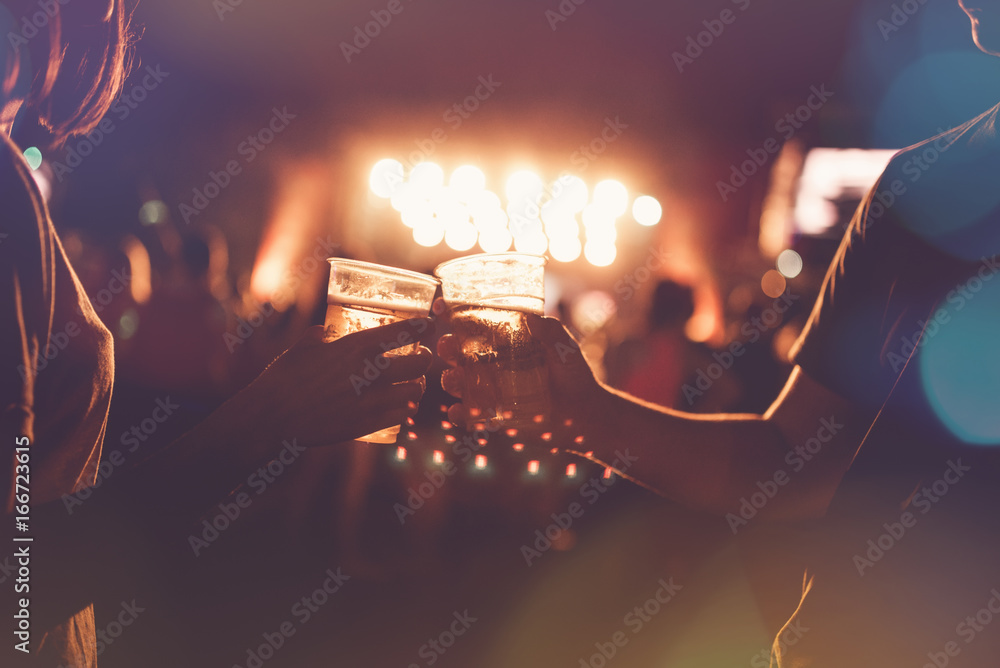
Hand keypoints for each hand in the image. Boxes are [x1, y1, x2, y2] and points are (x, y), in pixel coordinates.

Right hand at [243, 317, 434, 447]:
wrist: (273, 416)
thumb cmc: (283, 378)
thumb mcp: (302, 349)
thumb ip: (317, 337)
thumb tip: (321, 331)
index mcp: (357, 346)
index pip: (403, 332)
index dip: (421, 327)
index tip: (428, 326)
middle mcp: (372, 371)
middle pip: (419, 363)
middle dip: (425, 359)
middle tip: (422, 358)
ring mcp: (373, 400)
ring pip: (415, 392)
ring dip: (417, 387)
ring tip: (413, 385)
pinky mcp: (369, 424)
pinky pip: (401, 416)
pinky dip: (405, 410)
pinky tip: (402, 408)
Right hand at [438, 310, 611, 447]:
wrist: (585, 413)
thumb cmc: (574, 373)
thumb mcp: (564, 347)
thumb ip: (551, 331)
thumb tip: (532, 318)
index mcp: (502, 340)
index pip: (473, 324)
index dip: (453, 315)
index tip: (441, 307)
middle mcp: (491, 363)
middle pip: (457, 352)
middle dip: (446, 348)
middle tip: (447, 347)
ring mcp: (489, 390)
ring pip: (457, 382)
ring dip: (449, 380)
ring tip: (454, 381)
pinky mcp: (493, 415)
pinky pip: (469, 415)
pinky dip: (458, 415)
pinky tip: (458, 412)